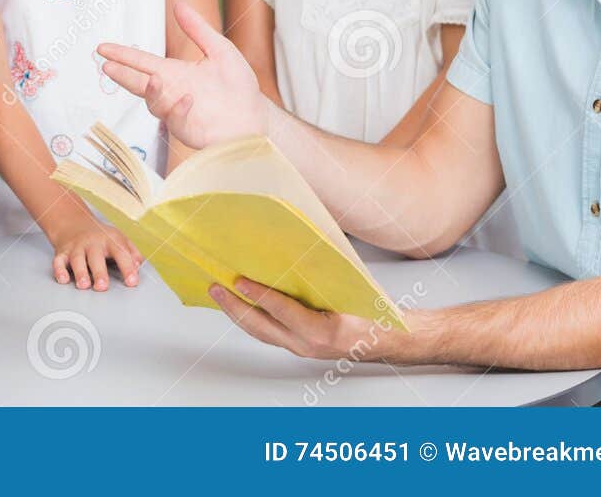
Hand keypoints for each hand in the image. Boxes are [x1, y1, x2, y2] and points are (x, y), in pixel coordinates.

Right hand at [45, 214, 141, 289]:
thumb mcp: (119, 238)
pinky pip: (58, 261)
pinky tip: (63, 279)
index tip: (132, 281)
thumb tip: (138, 265)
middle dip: (99, 272)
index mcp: (110, 240)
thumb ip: (132, 252)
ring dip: (80, 272)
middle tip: (102, 286)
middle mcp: (92, 243)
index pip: (121, 252)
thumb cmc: (100, 236)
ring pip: (77, 259)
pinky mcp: (62, 252)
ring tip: (84, 285)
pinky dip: (59, 270)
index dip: (127, 267)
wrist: (73, 223)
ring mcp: (76, 247)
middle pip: (96, 257)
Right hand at [98, 1, 268, 148]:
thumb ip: (198, 29)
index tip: (103, 48)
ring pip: (154, 103)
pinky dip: (179, 108)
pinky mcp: (188, 129)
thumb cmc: (238, 87)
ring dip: (152, 91)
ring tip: (154, 79)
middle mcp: (171, 93)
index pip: (142, 63)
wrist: (256, 117)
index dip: (122, 55)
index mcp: (174, 73)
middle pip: (138, 84)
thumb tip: (179, 5)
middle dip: (122, 76)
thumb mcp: (220, 50)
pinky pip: (177, 119)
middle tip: (107, 67)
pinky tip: (188, 98)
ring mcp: (177, 112)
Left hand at [208, 277, 417, 363]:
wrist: (384, 339)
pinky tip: (238, 303)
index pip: (284, 312)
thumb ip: (323, 277)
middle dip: (235, 306)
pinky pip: (266, 333)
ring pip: (259, 332)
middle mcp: (306, 345)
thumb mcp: (350, 291)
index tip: (239, 280)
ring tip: (218, 292)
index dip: (260, 295)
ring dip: (237, 312)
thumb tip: (292, 251)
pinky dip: (249, 317)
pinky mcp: (295, 346)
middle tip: (215, 286)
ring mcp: (299, 349)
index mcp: (323, 331)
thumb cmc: (371, 312)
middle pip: (261, 327)